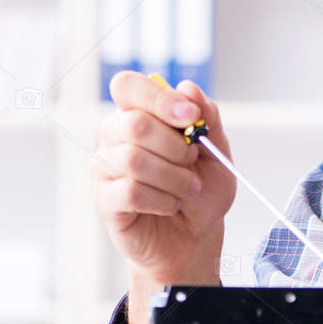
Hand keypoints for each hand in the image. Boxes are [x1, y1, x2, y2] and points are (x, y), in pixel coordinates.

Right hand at [92, 72, 235, 287]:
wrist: (195, 237)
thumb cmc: (201, 191)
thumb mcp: (217, 151)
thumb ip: (207, 117)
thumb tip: (187, 87)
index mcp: (138, 113)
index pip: (128, 86)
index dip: (158, 98)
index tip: (190, 117)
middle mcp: (114, 136)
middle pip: (134, 123)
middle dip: (175, 147)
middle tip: (193, 162)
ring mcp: (105, 168)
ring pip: (133, 159)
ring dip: (174, 177)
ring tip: (189, 189)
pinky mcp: (105, 200)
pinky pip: (130, 192)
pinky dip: (162, 200)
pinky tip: (170, 205)